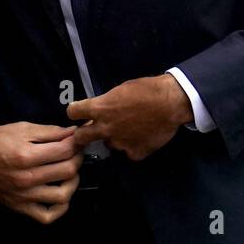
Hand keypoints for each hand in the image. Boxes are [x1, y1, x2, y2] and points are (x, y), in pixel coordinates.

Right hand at [0, 122, 83, 224]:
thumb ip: (49, 131)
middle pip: (67, 171)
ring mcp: (23, 196)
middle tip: (75, 152)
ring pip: (62, 195)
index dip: (77, 142)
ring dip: (73, 182)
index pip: (65, 150)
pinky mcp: (20, 207)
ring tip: (69, 173)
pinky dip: (59, 208)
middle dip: (77, 158)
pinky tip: (60, 196)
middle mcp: (26, 178)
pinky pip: (47, 216)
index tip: (78, 139)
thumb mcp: (22, 128)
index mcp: (26, 155)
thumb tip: (72, 133)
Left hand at [66, 74, 190, 160]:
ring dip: (113, 138)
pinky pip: (127, 152)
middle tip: (88, 132)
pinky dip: (132, 146)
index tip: (78, 113)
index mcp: (100, 108)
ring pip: (109, 144)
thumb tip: (101, 110)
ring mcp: (119, 143)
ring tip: (129, 129)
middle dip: (81, 135)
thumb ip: (107, 103)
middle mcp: (105, 128)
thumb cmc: (146, 90)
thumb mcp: (121, 90)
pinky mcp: (134, 153)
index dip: (75, 112)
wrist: (170, 103)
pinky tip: (141, 137)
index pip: (73, 112)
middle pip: (80, 137)